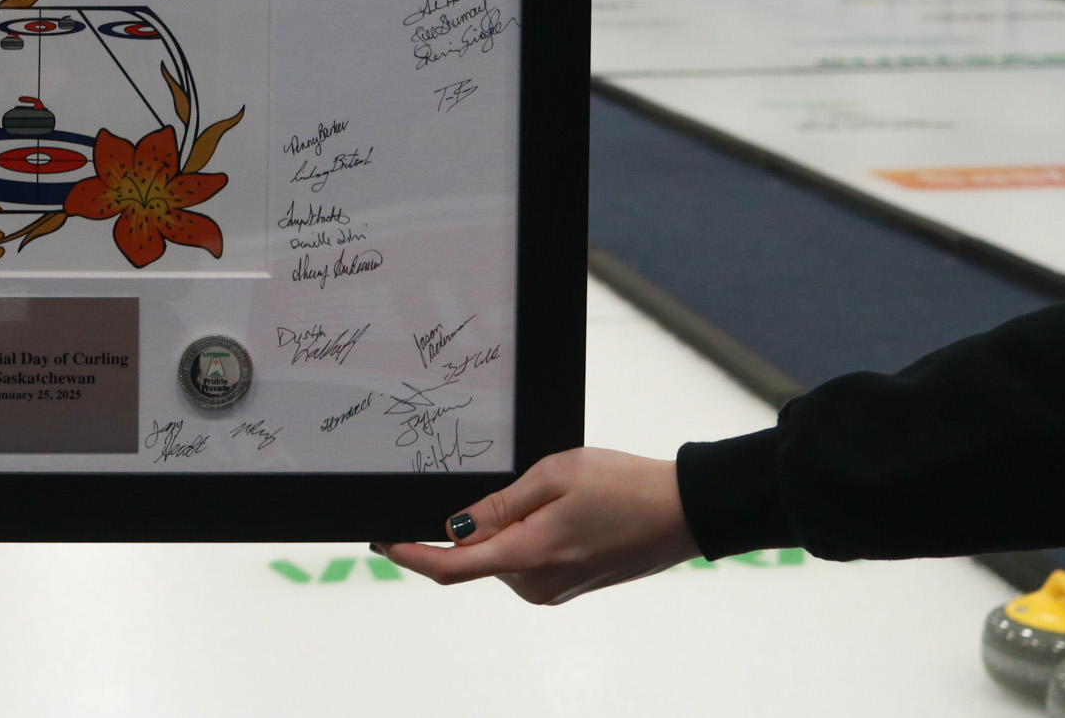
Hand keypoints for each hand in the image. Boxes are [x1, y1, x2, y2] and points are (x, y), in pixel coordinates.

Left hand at [373, 448, 699, 604]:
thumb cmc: (624, 485)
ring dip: (503, 526)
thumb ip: (499, 504)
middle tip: (507, 482)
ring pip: (502, 556)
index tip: (382, 540)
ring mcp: (554, 589)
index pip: (451, 567)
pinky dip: (523, 535)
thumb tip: (454, 528)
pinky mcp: (567, 586)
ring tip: (549, 491)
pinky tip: (556, 508)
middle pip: (477, 556)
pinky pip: (526, 560)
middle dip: (473, 524)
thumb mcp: (554, 475)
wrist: (682, 510)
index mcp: (529, 556)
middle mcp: (537, 584)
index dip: (410, 555)